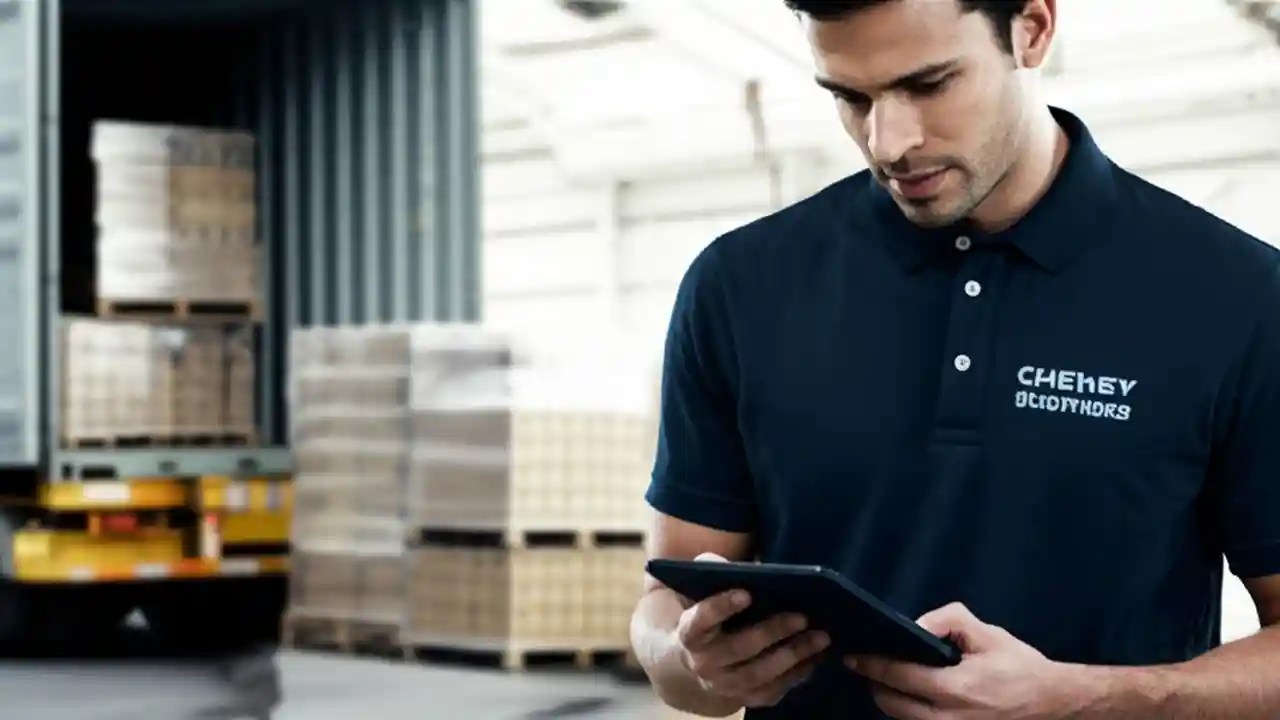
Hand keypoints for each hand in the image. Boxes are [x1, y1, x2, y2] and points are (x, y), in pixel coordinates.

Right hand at [672, 553, 831, 708]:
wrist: (698, 663)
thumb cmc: (708, 618)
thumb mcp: (701, 593)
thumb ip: (711, 572)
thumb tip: (725, 564)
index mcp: (690, 633)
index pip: (700, 621)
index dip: (721, 607)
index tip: (746, 593)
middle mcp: (704, 664)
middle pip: (739, 648)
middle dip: (772, 632)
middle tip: (803, 617)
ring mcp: (726, 686)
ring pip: (761, 673)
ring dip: (794, 655)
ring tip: (821, 637)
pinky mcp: (747, 699)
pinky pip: (775, 689)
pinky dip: (799, 673)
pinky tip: (817, 655)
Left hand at [845, 602, 1075, 718]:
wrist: (1053, 703)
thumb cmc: (1019, 666)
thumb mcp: (986, 634)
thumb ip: (947, 622)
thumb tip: (916, 628)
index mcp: (956, 689)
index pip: (899, 677)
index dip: (872, 665)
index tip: (853, 656)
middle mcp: (949, 719)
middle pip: (892, 705)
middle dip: (875, 684)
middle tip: (868, 665)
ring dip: (891, 700)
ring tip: (888, 679)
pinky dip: (910, 713)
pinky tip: (911, 696)